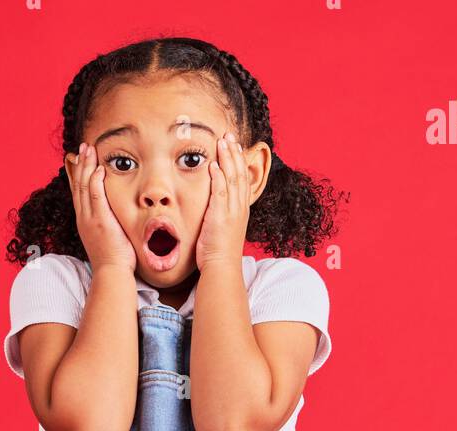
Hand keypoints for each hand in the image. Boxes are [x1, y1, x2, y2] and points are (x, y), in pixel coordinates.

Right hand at [69, 142, 135, 273]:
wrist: (112, 274)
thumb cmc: (114, 261)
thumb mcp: (106, 238)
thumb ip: (107, 224)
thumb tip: (114, 218)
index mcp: (84, 221)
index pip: (79, 192)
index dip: (78, 174)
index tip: (81, 160)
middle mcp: (83, 218)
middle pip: (78, 185)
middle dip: (80, 164)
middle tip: (83, 147)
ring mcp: (90, 219)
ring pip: (84, 186)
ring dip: (86, 165)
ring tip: (89, 149)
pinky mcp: (100, 221)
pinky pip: (95, 195)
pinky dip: (95, 180)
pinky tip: (98, 168)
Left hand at [196, 131, 251, 269]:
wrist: (221, 268)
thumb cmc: (220, 253)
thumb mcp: (225, 230)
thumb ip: (223, 214)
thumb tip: (217, 207)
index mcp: (241, 210)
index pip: (242, 180)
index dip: (239, 161)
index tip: (235, 146)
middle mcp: (239, 208)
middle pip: (239, 174)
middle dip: (234, 153)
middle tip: (229, 136)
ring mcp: (232, 212)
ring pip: (232, 180)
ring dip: (227, 159)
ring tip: (222, 142)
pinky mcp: (221, 217)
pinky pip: (221, 193)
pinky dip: (218, 178)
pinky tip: (214, 165)